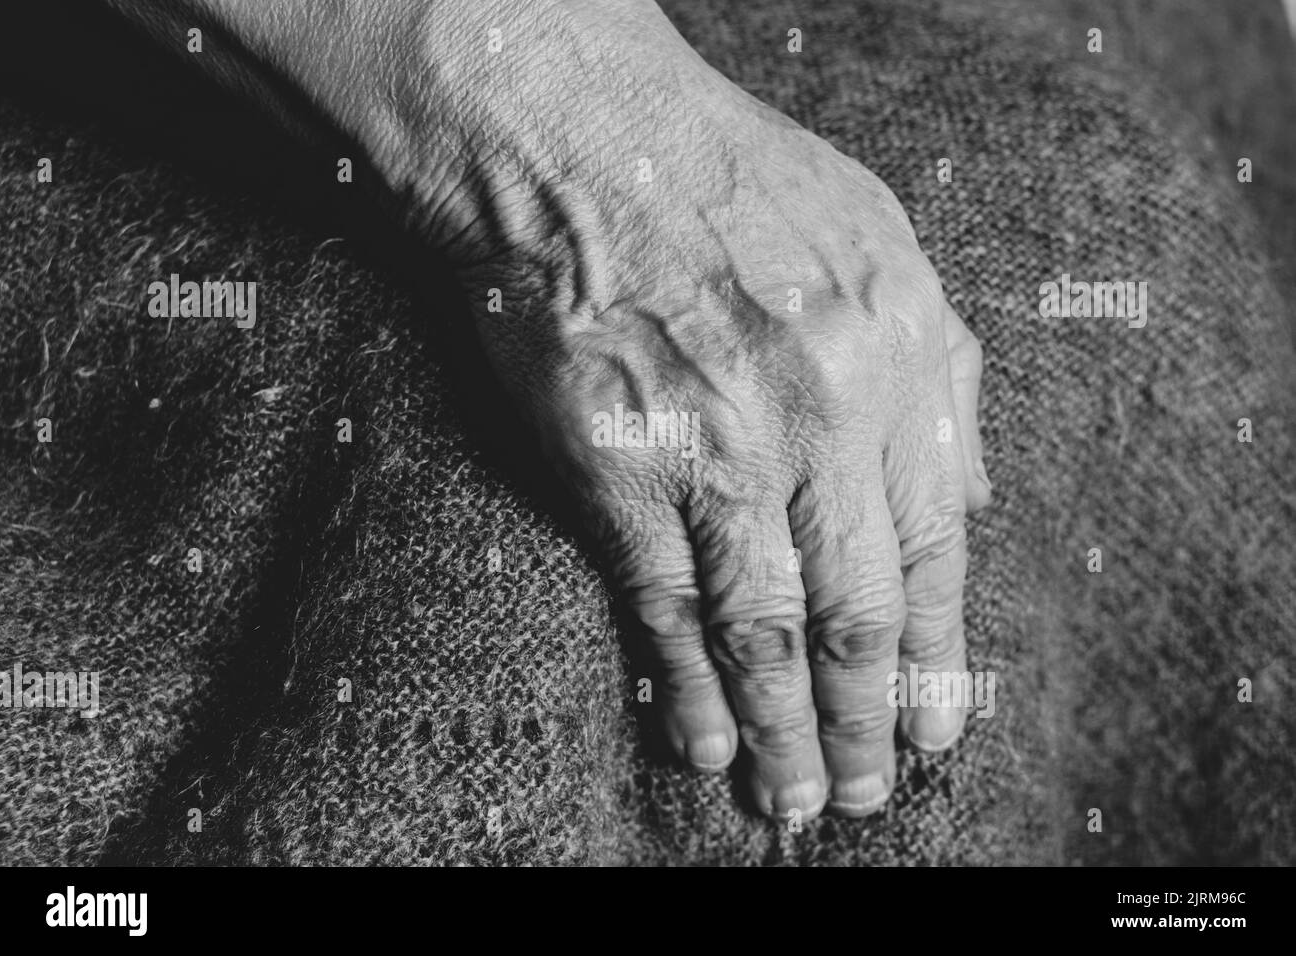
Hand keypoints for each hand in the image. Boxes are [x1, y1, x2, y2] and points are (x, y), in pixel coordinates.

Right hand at [402, 0, 991, 818]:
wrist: (577, 139)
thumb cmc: (731, 184)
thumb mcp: (881, 246)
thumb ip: (942, 376)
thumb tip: (972, 507)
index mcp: (894, 359)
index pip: (934, 548)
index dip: (939, 657)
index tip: (939, 730)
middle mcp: (815, 412)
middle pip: (856, 610)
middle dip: (868, 721)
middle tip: (867, 794)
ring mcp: (713, 444)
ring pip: (764, 626)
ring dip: (784, 731)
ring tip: (795, 807)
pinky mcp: (616, 464)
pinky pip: (663, 601)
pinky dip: (687, 686)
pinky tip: (707, 745)